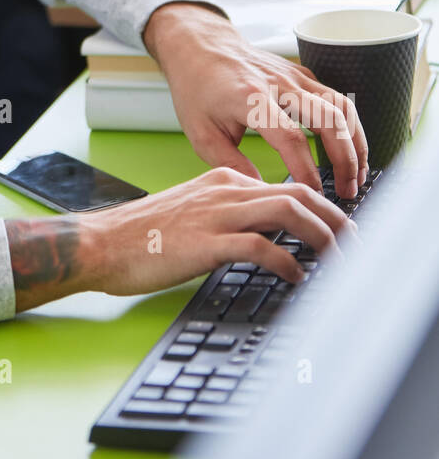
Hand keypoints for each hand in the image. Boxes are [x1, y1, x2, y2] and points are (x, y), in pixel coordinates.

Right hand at [7, 165, 358, 310]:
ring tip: (340, 261)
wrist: (101, 243)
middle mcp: (224, 190)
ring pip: (288, 212)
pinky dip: (287, 263)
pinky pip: (260, 247)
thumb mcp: (193, 214)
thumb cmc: (142, 236)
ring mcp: (215, 214)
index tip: (341, 230)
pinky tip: (297, 278)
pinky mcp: (206, 242)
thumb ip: (228, 216)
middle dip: (336, 219)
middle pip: (298, 193)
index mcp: (222, 180)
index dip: (323, 208)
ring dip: (323, 237)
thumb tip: (267, 238)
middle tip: (357, 245)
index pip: (288, 185)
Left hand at [144, 3, 368, 200]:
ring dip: (356, 143)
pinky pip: (336, 99)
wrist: (200, 45)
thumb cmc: (197, 90)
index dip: (307, 171)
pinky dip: (349, 126)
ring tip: (358, 175)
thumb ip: (232, 165)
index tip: (315, 195)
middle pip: (328, 119)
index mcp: (250, 99)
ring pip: (341, 107)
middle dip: (345, 159)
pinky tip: (349, 150)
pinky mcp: (301, 74)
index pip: (290, 139)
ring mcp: (294, 76)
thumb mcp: (201, 133)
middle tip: (349, 191)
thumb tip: (263, 194)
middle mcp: (278, 84)